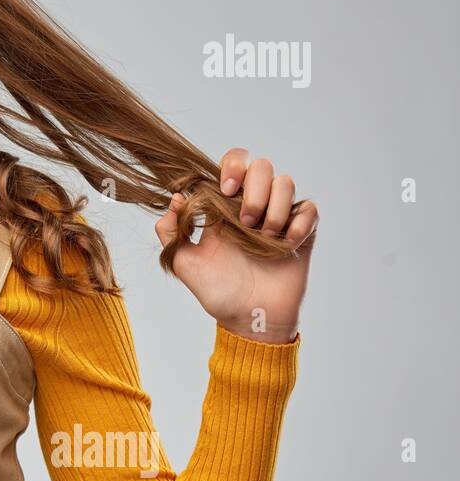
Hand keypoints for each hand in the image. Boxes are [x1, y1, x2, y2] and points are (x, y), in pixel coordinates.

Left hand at [154, 148, 317, 343]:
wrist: (248, 317)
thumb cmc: (216, 292)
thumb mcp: (183, 262)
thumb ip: (170, 231)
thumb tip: (176, 199)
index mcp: (224, 206)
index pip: (233, 162)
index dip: (232, 166)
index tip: (226, 190)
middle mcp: (253, 206)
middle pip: (262, 165)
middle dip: (254, 189)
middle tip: (245, 221)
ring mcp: (278, 217)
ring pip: (286, 182)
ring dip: (274, 208)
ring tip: (264, 237)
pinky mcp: (302, 232)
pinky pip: (309, 208)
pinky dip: (298, 222)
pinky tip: (286, 245)